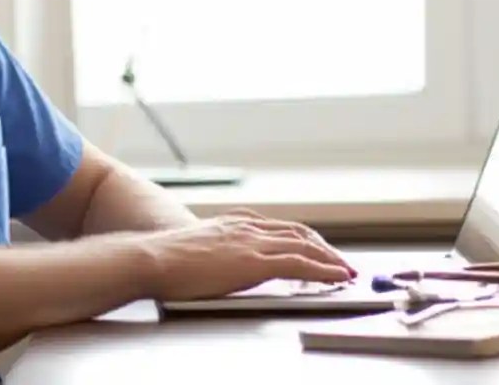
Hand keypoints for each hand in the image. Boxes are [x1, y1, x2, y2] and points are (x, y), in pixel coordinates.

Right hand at [132, 208, 356, 301]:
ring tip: (346, 270)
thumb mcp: (196, 247)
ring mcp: (252, 243)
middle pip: (298, 233)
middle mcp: (247, 227)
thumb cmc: (165, 259)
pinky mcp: (254, 262)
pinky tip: (337, 277)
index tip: (318, 248)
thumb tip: (218, 263)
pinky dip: (323, 270)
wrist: (152, 258)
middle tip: (340, 261)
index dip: (303, 238)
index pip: (279, 227)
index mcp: (234, 223)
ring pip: (304, 246)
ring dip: (330, 259)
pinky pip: (299, 264)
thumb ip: (215, 250)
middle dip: (323, 247)